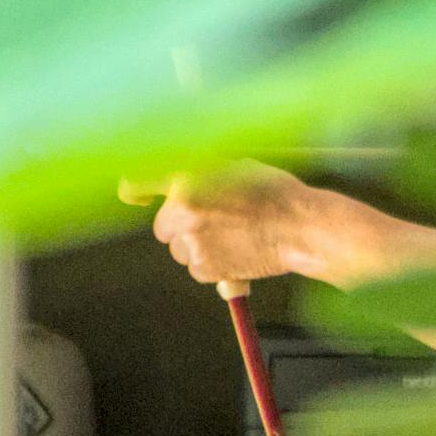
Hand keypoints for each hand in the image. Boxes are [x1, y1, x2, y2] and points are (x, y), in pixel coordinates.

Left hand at [141, 166, 333, 289]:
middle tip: (215, 222)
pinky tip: (237, 251)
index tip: (137, 198)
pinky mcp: (205, 268)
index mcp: (186, 180)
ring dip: (198, 246)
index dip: (134, 192)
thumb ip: (199, 175)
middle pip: (164, 227)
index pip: (136, 183)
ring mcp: (192, 242)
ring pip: (180, 250)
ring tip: (233, 237)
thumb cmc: (276, 194)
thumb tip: (177, 184)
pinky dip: (213, 265)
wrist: (301, 228)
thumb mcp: (233, 167)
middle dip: (183, 227)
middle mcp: (183, 211)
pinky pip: (197, 269)